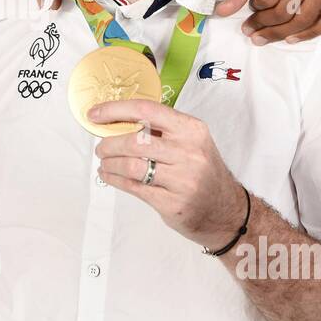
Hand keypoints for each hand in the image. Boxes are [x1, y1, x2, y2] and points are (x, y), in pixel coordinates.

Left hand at [90, 99, 243, 247]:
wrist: (226, 210)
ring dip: (110, 163)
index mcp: (192, 129)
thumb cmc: (202, 171)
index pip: (147, 110)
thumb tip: (118, 120)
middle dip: (109, 144)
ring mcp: (183, 180)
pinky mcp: (173, 203)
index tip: (95, 114)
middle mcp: (190, 152)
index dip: (115, 110)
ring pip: (131, 165)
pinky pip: (134, 187)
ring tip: (104, 163)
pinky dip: (115, 180)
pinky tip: (110, 176)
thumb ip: (162, 130)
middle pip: (135, 141)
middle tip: (101, 148)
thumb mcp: (192, 142)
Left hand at [215, 0, 320, 43]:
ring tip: (265, 37)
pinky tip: (292, 38)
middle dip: (265, 25)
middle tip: (252, 32)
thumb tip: (223, 12)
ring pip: (305, 17)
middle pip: (286, 10)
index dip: (255, 9)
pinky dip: (311, 33)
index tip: (251, 9)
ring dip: (283, 33)